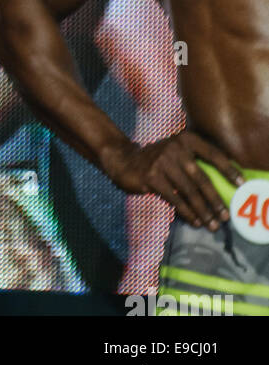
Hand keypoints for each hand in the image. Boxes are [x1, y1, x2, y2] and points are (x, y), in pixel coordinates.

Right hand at [102, 131, 243, 229]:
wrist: (123, 160)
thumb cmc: (157, 161)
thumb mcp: (176, 154)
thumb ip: (194, 163)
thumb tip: (221, 189)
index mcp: (185, 139)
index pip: (212, 153)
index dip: (228, 169)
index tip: (240, 185)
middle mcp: (175, 147)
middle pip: (201, 177)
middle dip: (215, 199)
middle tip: (225, 216)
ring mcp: (162, 161)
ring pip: (189, 191)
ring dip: (203, 210)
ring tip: (212, 224)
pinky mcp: (151, 176)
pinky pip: (174, 198)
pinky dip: (187, 212)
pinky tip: (195, 221)